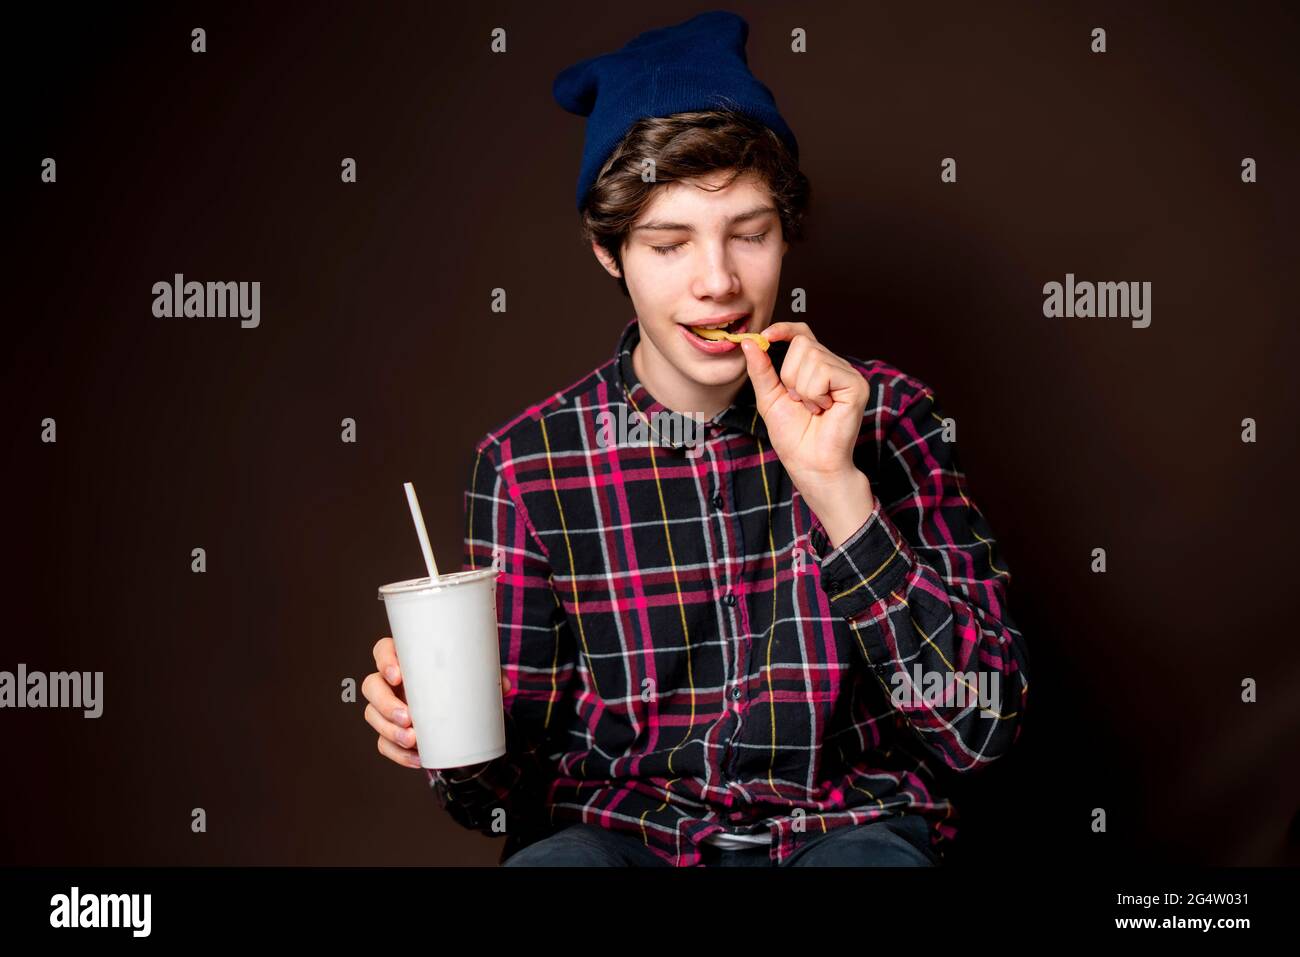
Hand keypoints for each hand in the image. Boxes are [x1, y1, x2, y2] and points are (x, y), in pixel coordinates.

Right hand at [363, 636, 509, 771]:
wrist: (460, 710)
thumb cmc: (461, 682)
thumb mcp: (475, 673)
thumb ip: (490, 675)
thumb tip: (504, 686)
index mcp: (406, 658)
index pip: (382, 650)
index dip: (384, 661)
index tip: (398, 675)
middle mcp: (391, 682)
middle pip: (371, 686)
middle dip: (385, 704)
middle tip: (407, 717)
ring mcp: (387, 707)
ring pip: (372, 715)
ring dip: (389, 730)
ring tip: (412, 740)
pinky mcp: (390, 731)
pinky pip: (384, 744)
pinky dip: (399, 754)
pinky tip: (417, 758)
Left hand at [741, 321, 870, 488]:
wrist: (810, 464)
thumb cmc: (793, 436)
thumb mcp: (769, 398)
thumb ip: (761, 369)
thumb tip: (749, 342)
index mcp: (815, 367)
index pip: (802, 333)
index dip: (784, 329)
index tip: (765, 337)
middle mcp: (834, 366)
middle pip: (802, 342)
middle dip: (789, 375)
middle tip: (799, 401)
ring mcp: (847, 374)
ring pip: (811, 356)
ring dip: (801, 388)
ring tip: (812, 408)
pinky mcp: (856, 385)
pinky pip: (823, 372)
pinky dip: (813, 393)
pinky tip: (823, 409)